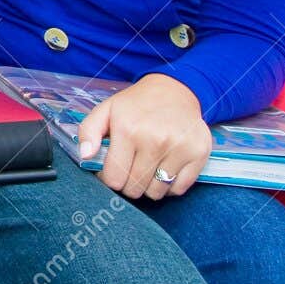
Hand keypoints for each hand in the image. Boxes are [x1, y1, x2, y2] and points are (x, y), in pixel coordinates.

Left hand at [76, 74, 211, 200]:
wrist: (175, 90)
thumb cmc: (136, 104)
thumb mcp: (106, 110)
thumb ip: (88, 131)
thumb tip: (85, 156)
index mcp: (128, 130)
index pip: (114, 178)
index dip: (109, 179)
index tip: (112, 171)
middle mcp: (155, 140)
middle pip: (134, 188)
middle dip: (127, 184)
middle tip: (129, 169)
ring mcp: (179, 148)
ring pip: (156, 192)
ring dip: (148, 187)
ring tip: (146, 168)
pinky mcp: (199, 154)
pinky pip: (179, 189)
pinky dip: (169, 186)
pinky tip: (164, 169)